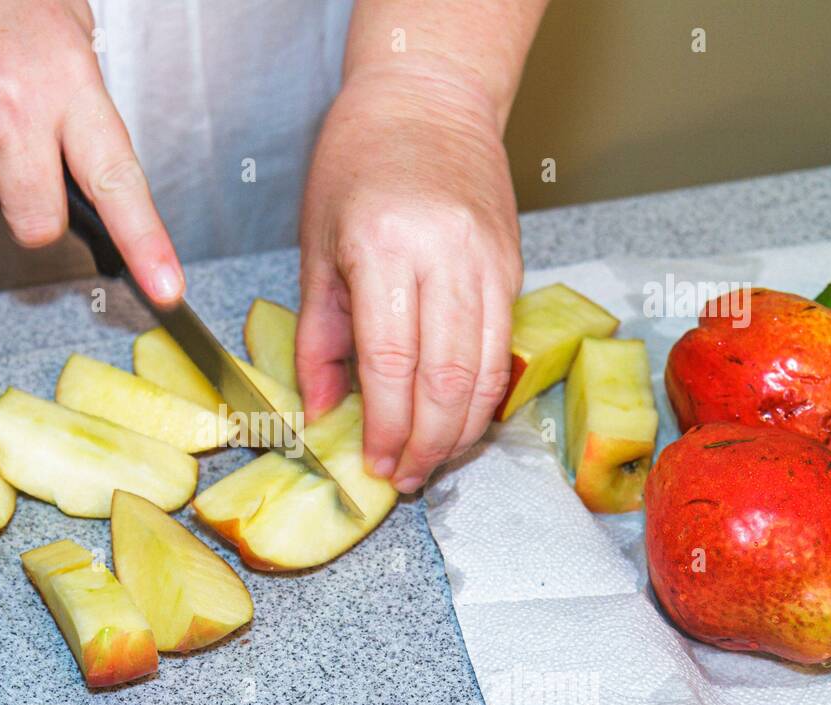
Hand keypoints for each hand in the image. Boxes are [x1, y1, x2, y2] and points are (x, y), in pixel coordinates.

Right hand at [0, 0, 183, 302]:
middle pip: (39, 225)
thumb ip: (88, 97)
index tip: (165, 286)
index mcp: (66, 86)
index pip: (115, 180)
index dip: (144, 241)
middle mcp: (15, 117)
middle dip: (40, 213)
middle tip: (31, 166)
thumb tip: (99, 156)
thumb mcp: (66, 28)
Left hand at [296, 70, 522, 491]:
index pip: (393, 365)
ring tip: (432, 461)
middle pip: (449, 381)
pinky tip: (458, 419)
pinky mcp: (514, 268)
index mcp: (384, 249)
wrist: (426, 99)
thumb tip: (322, 413)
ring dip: (461, 432)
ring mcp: (490, 263)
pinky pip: (505, 349)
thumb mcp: (316, 246)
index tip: (377, 466)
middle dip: (428, 446)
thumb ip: (319, 337)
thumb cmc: (356, 162)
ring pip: (488, 374)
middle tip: (406, 479)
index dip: (388, 429)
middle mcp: (447, 257)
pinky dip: (484, 396)